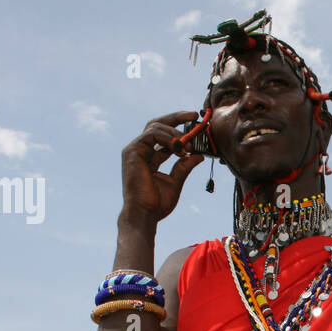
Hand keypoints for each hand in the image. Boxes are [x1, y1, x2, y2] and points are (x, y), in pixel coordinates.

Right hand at [121, 110, 207, 225]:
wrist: (145, 215)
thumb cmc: (156, 203)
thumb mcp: (176, 181)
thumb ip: (184, 166)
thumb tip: (199, 155)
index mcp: (149, 156)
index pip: (163, 134)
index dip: (178, 126)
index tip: (195, 121)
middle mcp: (141, 150)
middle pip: (157, 124)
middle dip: (176, 118)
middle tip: (194, 116)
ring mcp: (135, 150)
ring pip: (155, 126)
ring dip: (175, 133)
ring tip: (188, 145)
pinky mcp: (132, 152)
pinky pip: (151, 134)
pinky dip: (167, 137)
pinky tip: (179, 147)